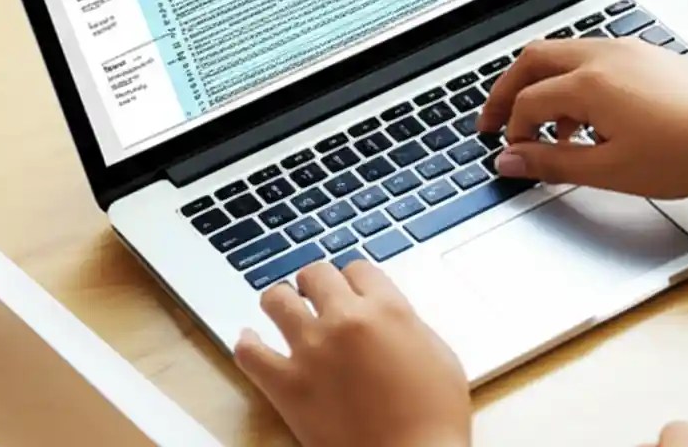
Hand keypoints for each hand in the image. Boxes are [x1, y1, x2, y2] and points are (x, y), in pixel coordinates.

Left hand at [234, 262, 470, 446]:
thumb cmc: (434, 418)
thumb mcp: (439, 355)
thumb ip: (408, 325)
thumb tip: (389, 317)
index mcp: (388, 309)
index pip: (357, 268)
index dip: (354, 279)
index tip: (351, 290)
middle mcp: (346, 320)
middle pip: (315, 274)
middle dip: (317, 284)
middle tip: (318, 297)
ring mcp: (312, 350)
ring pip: (277, 299)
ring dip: (282, 302)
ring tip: (285, 310)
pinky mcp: (286, 385)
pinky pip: (249, 351)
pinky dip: (247, 342)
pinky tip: (251, 339)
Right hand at [478, 39, 687, 198]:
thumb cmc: (687, 152)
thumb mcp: (608, 170)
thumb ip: (551, 163)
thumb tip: (511, 161)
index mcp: (588, 82)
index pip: (528, 101)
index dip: (512, 130)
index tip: (511, 153)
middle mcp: (604, 55)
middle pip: (534, 59)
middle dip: (509, 91)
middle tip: (498, 122)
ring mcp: (627, 50)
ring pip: (565, 55)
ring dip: (545, 87)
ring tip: (552, 131)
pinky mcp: (646, 55)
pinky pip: (594, 59)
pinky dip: (576, 83)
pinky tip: (592, 120)